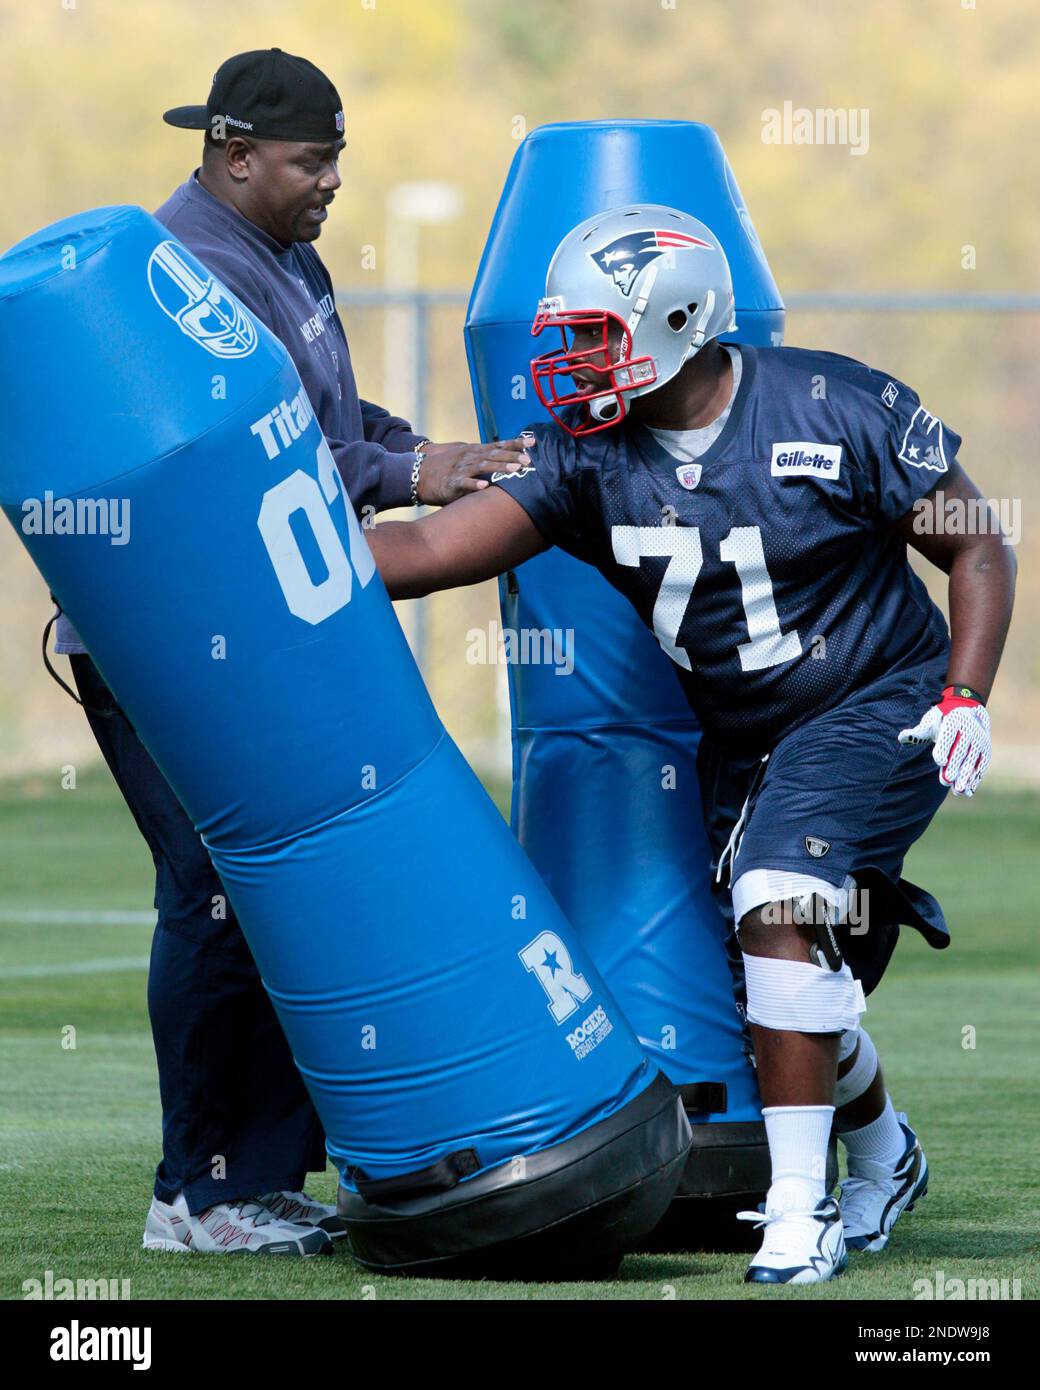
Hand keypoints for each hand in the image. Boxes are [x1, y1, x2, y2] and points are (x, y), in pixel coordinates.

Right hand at [416, 437, 531, 505]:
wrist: (418, 474)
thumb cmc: (445, 468)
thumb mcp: (465, 457)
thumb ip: (483, 457)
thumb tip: (504, 458)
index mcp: (475, 450)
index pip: (499, 445)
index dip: (516, 443)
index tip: (533, 442)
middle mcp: (470, 456)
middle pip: (494, 454)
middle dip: (513, 457)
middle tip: (529, 461)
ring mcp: (460, 468)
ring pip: (483, 466)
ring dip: (500, 467)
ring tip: (516, 470)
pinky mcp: (451, 482)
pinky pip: (464, 483)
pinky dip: (474, 484)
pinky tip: (485, 486)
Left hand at [898, 686, 991, 795]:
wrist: (968, 712)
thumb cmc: (943, 720)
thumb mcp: (931, 722)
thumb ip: (919, 732)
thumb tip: (901, 737)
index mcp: (953, 721)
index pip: (948, 736)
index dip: (945, 749)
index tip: (940, 762)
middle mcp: (969, 729)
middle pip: (961, 750)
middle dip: (955, 766)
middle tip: (946, 781)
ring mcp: (979, 740)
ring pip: (973, 760)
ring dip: (966, 776)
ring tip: (958, 790)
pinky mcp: (985, 750)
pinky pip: (981, 765)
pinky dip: (975, 778)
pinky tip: (968, 791)